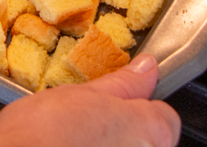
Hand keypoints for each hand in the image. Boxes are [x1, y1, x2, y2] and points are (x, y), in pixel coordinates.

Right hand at [0, 54, 179, 146]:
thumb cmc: (44, 134)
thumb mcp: (83, 94)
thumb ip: (122, 83)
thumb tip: (146, 68)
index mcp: (152, 131)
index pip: (162, 114)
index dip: (134, 106)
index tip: (112, 105)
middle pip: (145, 139)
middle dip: (120, 131)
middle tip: (85, 125)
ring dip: (106, 145)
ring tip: (72, 142)